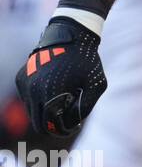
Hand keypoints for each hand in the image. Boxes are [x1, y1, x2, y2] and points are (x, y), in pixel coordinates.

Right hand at [14, 15, 106, 137]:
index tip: (74, 128)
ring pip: (32, 112)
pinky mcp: (20, 79)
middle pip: (38, 122)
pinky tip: (53, 92)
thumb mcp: (96, 85)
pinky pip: (28, 99)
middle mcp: (34, 91)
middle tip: (67, 123)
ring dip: (45, 113)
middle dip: (53, 126)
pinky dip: (39, 101)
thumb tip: (72, 123)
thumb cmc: (87, 61)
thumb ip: (86, 107)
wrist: (70, 36)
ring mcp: (25, 84)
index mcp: (52, 94)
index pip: (51, 124)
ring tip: (63, 106)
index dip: (63, 130)